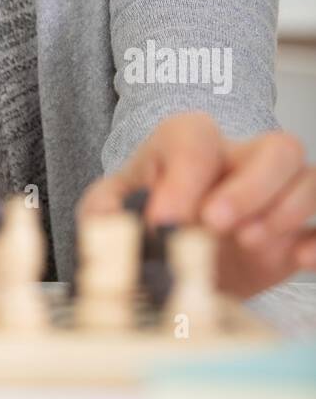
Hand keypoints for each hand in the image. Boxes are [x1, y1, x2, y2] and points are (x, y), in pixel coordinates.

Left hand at [78, 111, 315, 297]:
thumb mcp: (109, 207)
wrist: (165, 254)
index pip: (197, 139)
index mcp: (188, 143)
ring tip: (247, 243)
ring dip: (286, 211)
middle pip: (277, 147)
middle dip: (252, 186)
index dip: (185, 177)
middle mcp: (239, 160)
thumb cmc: (141, 216)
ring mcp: (273, 196)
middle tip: (216, 224)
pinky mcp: (292, 234)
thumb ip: (104, 209)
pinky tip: (297, 259)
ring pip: (308, 179)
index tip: (164, 220)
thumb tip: (108, 222)